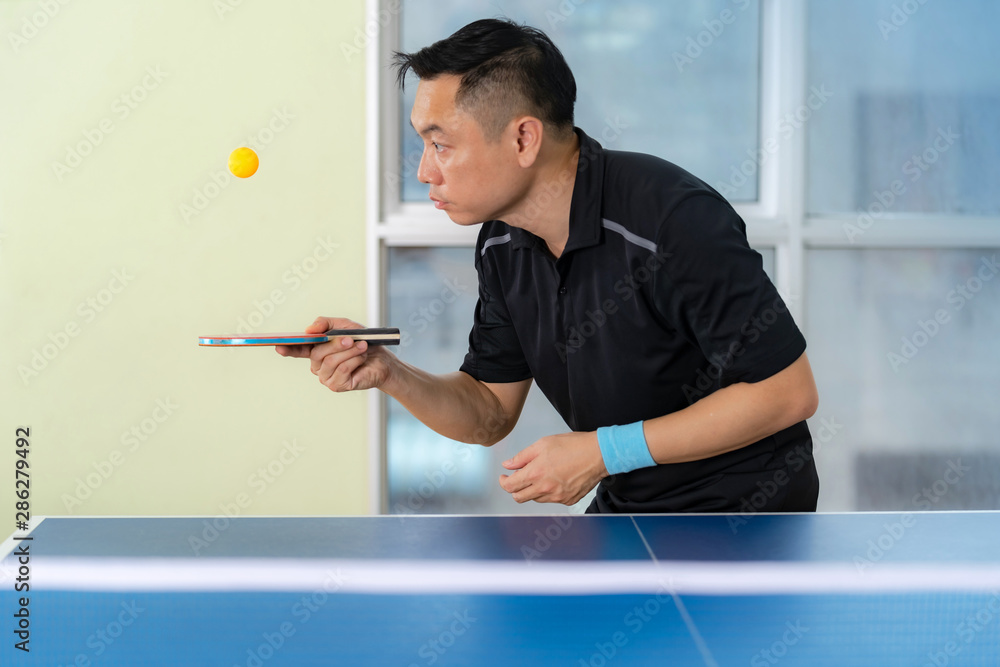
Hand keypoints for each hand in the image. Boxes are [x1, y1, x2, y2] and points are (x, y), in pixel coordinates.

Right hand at [276, 317, 393, 391]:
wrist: (382, 359)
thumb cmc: (362, 341)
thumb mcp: (344, 326)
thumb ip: (325, 323)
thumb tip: (309, 329)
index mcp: (315, 350)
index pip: (297, 350)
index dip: (287, 348)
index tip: (278, 345)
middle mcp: (318, 366)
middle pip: (317, 354)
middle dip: (335, 344)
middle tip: (350, 339)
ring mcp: (326, 377)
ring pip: (330, 362)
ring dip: (349, 351)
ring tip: (362, 347)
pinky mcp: (338, 386)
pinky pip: (341, 370)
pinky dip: (354, 361)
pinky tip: (361, 358)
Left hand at [498, 431, 607, 504]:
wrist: (598, 454)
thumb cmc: (573, 446)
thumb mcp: (543, 444)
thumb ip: (522, 457)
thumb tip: (508, 465)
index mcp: (536, 473)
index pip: (510, 486)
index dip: (503, 482)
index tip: (504, 477)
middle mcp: (545, 488)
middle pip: (519, 498)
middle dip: (515, 489)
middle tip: (518, 479)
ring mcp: (557, 497)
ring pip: (536, 499)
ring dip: (532, 490)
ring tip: (542, 474)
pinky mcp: (568, 500)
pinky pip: (551, 500)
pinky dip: (548, 492)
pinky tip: (556, 479)